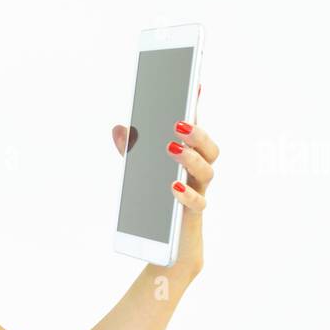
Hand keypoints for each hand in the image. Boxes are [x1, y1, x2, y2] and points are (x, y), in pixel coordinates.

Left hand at [111, 82, 218, 277]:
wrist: (167, 246)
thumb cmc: (157, 204)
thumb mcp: (139, 174)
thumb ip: (132, 151)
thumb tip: (119, 127)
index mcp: (188, 158)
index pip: (196, 129)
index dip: (196, 106)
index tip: (195, 83)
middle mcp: (199, 172)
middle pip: (210, 148)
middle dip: (197, 134)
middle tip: (178, 124)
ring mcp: (199, 192)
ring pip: (208, 170)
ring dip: (191, 157)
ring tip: (171, 149)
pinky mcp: (193, 215)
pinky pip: (198, 203)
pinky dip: (186, 193)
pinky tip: (172, 186)